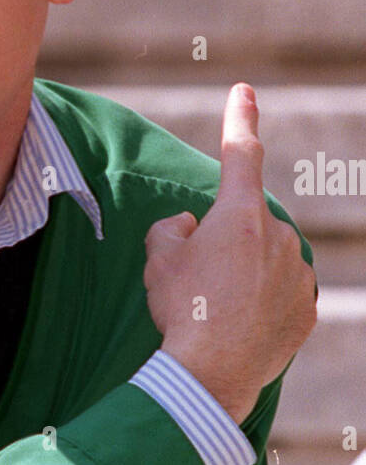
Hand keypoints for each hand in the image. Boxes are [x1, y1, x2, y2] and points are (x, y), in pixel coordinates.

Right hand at [143, 83, 316, 423]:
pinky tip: (240, 330)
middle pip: (247, 227)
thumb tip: (189, 226)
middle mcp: (277, 235)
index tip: (244, 91)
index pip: (240, 153)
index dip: (239, 119)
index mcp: (239, 215)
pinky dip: (263, 307)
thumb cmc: (180, 310)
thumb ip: (171, 230)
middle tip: (199, 285)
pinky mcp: (308, 309)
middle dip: (226, 246)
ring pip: (268, 262)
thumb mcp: (156, 261)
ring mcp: (298, 273)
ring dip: (246, 278)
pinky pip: (283, 297)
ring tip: (217, 313)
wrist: (210, 373)